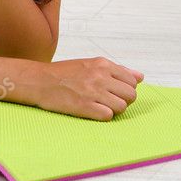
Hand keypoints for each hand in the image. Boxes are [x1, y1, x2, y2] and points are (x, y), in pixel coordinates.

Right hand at [25, 57, 144, 120]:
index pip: (132, 80)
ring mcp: (93, 91)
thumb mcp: (91, 64)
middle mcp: (100, 76)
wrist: (40, 81)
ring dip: (113, 109)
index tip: (114, 90)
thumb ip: (117, 70)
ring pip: (122, 107)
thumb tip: (140, 76)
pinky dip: (103, 116)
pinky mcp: (85, 106)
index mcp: (102, 64)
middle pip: (131, 95)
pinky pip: (108, 116)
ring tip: (99, 105)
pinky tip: (92, 110)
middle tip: (107, 100)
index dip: (125, 88)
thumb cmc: (65, 73)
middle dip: (123, 100)